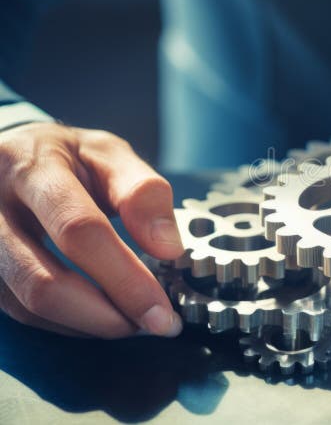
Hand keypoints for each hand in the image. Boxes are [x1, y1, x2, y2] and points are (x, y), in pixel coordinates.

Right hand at [0, 122, 182, 337]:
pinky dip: (69, 323)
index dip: (124, 277)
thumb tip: (168, 248)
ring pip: (29, 305)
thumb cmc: (66, 157)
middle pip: (44, 281)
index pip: (77, 229)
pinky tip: (101, 315)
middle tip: (152, 323)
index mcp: (31, 168)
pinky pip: (22, 312)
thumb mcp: (110, 154)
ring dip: (89, 324)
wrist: (10, 157)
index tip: (161, 308)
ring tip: (132, 319)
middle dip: (105, 314)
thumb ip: (143, 193)